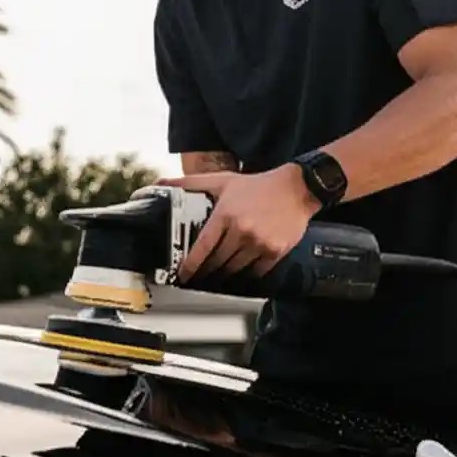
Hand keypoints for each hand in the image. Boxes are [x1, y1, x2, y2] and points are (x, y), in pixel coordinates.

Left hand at [156, 165, 321, 282]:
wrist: (296, 189)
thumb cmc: (256, 186)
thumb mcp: (222, 181)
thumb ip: (190, 183)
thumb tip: (160, 182)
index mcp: (226, 214)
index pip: (203, 246)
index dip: (191, 265)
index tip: (182, 275)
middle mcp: (242, 230)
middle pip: (218, 261)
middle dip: (207, 270)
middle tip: (200, 275)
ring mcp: (260, 242)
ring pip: (235, 268)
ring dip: (225, 274)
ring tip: (218, 274)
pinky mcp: (275, 251)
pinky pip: (256, 272)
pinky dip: (247, 274)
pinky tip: (241, 272)